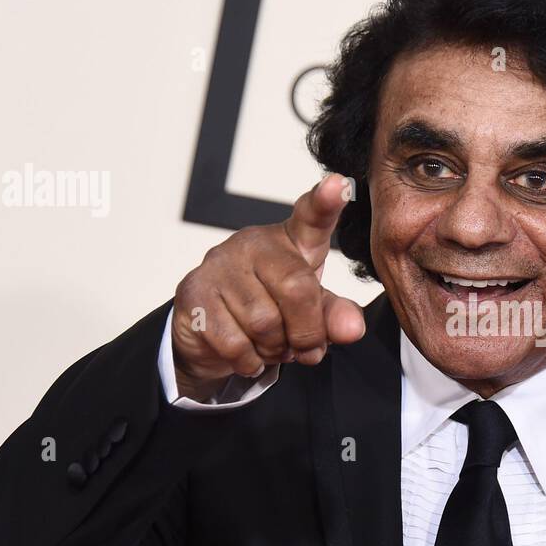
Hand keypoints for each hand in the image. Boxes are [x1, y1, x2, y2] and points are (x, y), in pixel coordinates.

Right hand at [171, 174, 365, 399]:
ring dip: (275, 350)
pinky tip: (248, 354)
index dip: (326, 201)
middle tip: (305, 348)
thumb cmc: (269, 308)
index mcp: (292, 240)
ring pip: (263, 322)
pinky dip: (248, 361)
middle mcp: (254, 243)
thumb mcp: (310, 311)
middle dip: (307, 332)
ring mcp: (220, 264)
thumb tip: (352, 330)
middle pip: (296, 289)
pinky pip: (233, 341)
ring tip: (272, 347)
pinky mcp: (193, 292)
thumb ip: (334, 316)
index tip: (339, 185)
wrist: (209, 332)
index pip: (312, 215)